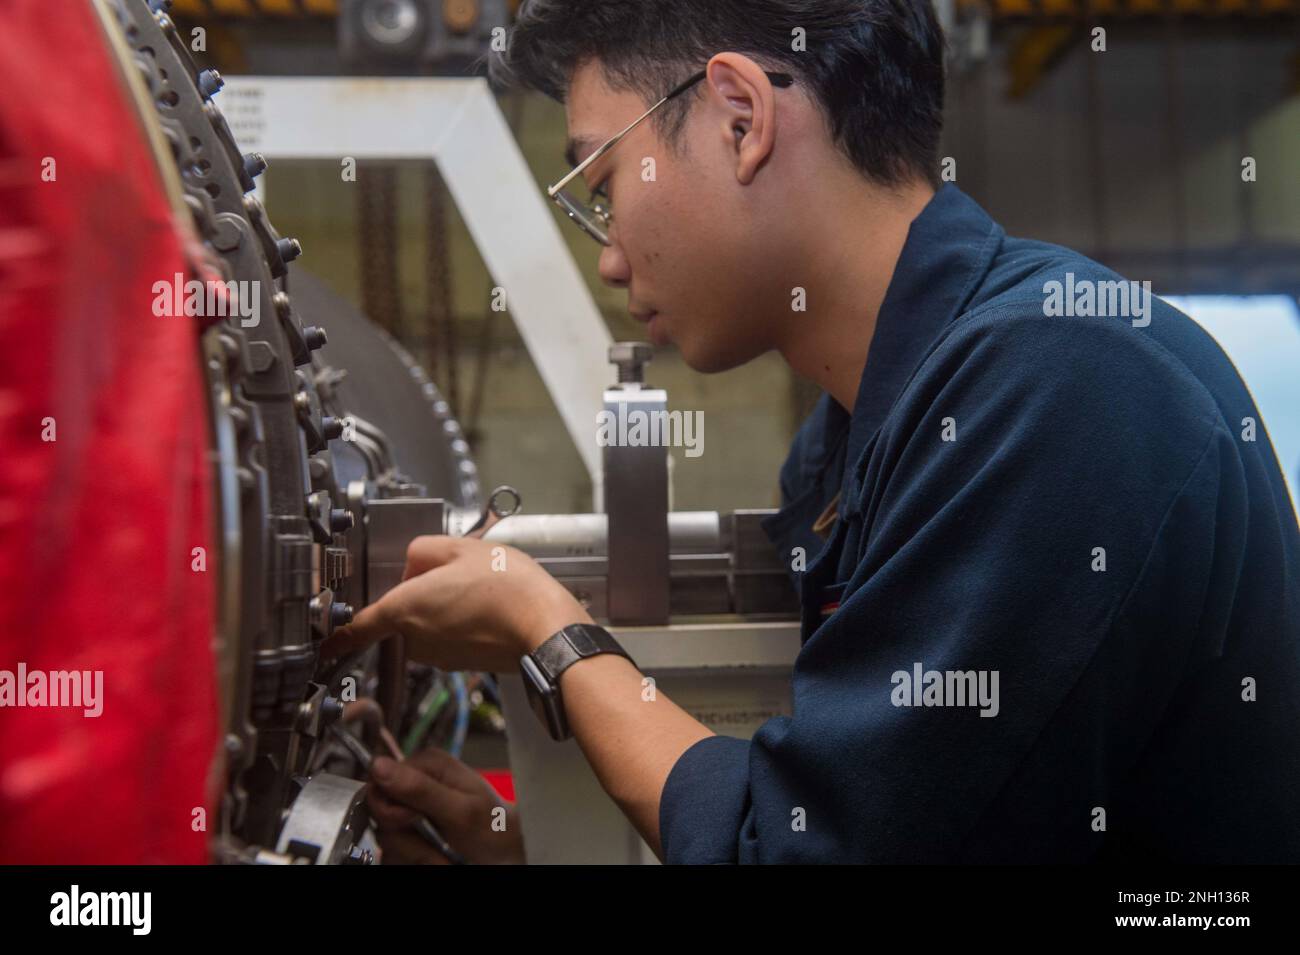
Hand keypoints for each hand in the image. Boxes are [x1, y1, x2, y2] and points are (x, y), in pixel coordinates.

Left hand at [323, 535, 590, 672]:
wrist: (545, 628)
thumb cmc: (507, 589)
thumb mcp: (462, 548)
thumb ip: (424, 550)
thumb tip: (414, 563)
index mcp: (405, 609)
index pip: (358, 627)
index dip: (338, 636)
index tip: (326, 643)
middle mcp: (416, 639)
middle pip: (401, 615)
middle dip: (419, 596)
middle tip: (453, 575)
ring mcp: (440, 656)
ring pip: (427, 627)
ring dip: (442, 611)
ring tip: (478, 591)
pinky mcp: (462, 665)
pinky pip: (450, 639)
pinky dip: (462, 625)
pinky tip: (488, 609)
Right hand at [368, 747, 524, 864]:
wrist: (506, 856)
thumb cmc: (493, 828)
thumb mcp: (460, 810)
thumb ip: (419, 789)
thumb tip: (377, 764)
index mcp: (427, 765)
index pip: (378, 781)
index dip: (391, 807)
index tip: (413, 822)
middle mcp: (415, 784)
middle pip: (381, 814)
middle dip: (407, 837)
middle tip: (436, 844)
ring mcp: (411, 812)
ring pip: (387, 838)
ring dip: (415, 854)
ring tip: (443, 856)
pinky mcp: (411, 836)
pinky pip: (395, 853)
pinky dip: (415, 861)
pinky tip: (437, 860)